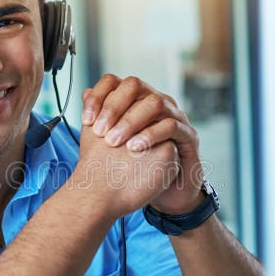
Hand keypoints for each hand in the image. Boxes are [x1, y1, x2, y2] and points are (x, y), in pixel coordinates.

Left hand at [81, 74, 204, 214]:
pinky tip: (134, 148)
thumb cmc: (136, 167)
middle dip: (114, 107)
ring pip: (155, 102)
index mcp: (137, 101)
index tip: (86, 121)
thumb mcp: (112, 143)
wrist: (164, 193)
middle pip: (135, 85)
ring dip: (131, 121)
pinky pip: (171, 126)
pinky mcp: (189, 135)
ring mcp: (176, 116)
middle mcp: (157, 102)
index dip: (98, 96)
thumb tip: (85, 93)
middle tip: (99, 132)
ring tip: (113, 142)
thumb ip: (101, 118)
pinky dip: (151, 134)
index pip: (115, 82)